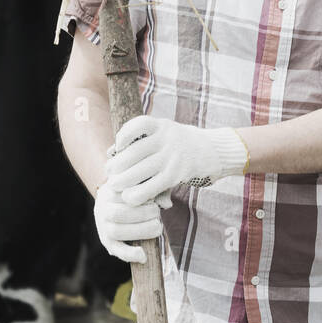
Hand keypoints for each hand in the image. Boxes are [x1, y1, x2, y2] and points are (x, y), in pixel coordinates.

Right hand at [93, 179, 163, 264]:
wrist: (120, 197)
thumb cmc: (137, 188)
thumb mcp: (144, 182)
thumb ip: (155, 188)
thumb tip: (167, 203)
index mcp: (110, 190)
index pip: (121, 195)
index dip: (141, 198)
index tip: (154, 198)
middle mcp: (102, 207)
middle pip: (117, 214)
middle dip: (142, 215)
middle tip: (157, 213)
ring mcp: (102, 225)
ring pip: (115, 231)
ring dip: (140, 231)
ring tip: (157, 227)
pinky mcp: (106, 240)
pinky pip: (115, 249)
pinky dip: (129, 254)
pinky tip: (143, 256)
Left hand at [104, 115, 249, 206]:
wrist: (212, 151)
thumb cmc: (178, 144)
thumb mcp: (164, 134)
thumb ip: (141, 141)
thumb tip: (111, 152)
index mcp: (162, 126)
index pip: (140, 124)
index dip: (124, 134)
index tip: (118, 145)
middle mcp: (168, 139)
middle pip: (135, 152)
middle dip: (117, 165)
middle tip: (109, 172)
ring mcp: (173, 156)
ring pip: (141, 170)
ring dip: (123, 181)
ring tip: (115, 185)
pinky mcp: (177, 174)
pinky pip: (153, 186)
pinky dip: (138, 194)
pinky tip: (130, 197)